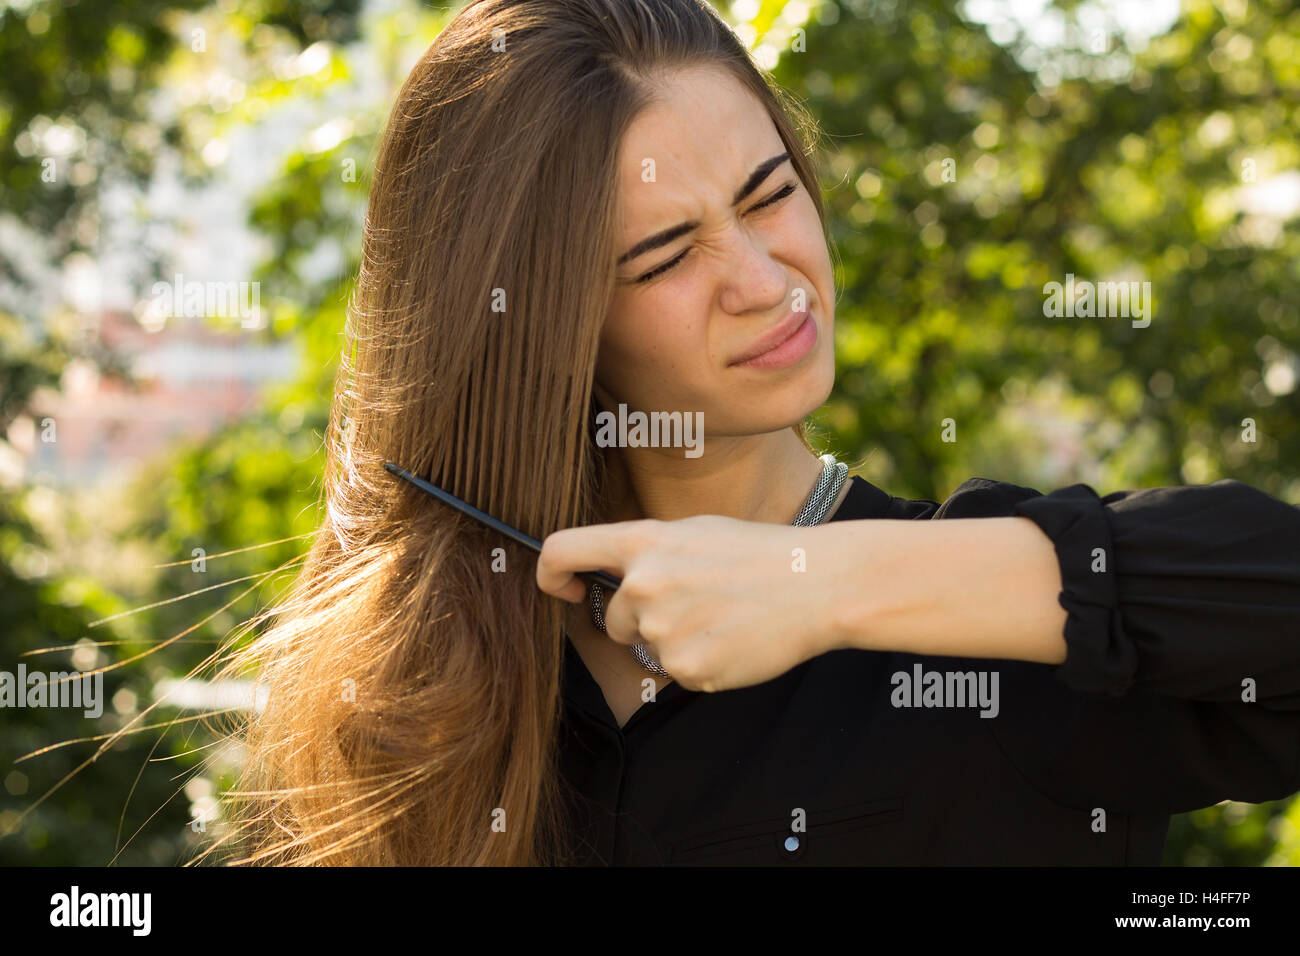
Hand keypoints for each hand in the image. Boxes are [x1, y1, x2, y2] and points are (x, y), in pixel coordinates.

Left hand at [535, 515, 843, 692]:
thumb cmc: (759, 553)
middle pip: (612, 619)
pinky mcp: (686, 669)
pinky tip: (734, 641)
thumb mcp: (694, 530)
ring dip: (675, 641)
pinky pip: (677, 673)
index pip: (560, 552)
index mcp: (642, 542)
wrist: (815, 584)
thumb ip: (646, 551)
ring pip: (648, 647)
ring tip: (723, 618)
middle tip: (697, 605)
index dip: (550, 574)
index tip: (566, 588)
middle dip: (642, 619)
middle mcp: (642, 586)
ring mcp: (662, 631)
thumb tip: (611, 574)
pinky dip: (702, 663)